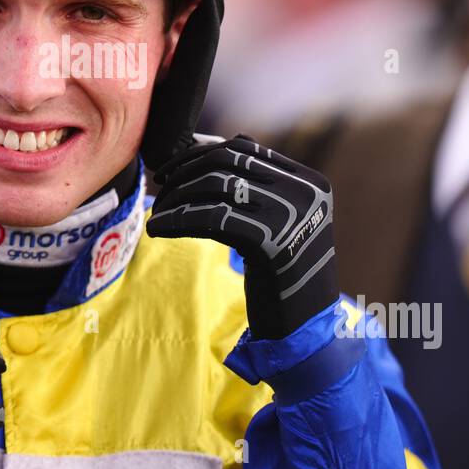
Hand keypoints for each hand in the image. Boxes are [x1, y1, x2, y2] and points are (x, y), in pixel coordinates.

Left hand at [146, 133, 338, 339]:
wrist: (304, 326)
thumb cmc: (284, 273)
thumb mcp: (281, 221)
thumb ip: (258, 184)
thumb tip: (221, 141)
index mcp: (310, 181)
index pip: (246, 148)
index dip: (201, 153)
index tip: (171, 168)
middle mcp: (305, 193)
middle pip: (228, 162)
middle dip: (186, 171)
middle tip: (160, 188)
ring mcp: (292, 217)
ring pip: (216, 187)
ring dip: (178, 197)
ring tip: (158, 212)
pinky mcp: (272, 245)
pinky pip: (212, 219)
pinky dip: (179, 220)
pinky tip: (159, 229)